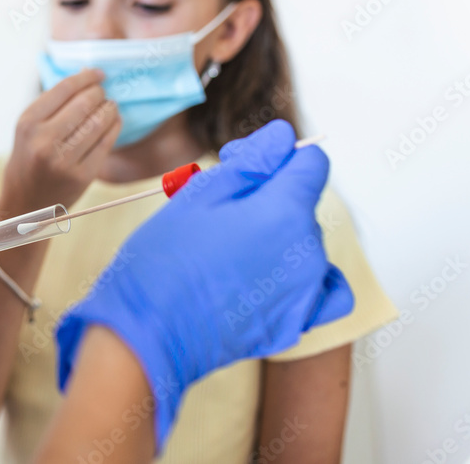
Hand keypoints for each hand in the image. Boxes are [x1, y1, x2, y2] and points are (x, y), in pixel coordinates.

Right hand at [0, 69, 120, 216]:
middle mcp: (44, 140)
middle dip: (99, 93)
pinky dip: (114, 127)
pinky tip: (115, 121)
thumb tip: (85, 79)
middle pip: (84, 103)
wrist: (24, 204)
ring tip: (111, 106)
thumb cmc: (28, 162)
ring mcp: (63, 160)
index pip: (64, 89)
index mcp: (28, 123)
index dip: (86, 77)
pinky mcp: (81, 176)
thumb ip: (51, 107)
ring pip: (98, 122)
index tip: (98, 73)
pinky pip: (105, 144)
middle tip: (103, 92)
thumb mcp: (27, 130)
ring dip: (109, 109)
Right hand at [55, 120, 353, 449]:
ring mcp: (305, 293)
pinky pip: (321, 291)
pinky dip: (306, 278)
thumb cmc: (164, 262)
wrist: (148, 332)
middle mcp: (307, 253)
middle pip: (303, 204)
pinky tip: (275, 275)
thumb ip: (251, 163)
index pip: (310, 163)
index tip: (243, 164)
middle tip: (217, 205)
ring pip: (306, 244)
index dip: (275, 155)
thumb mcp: (200, 195)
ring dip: (278, 235)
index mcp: (285, 212)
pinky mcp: (293, 324)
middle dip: (268, 196)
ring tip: (230, 246)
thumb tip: (282, 138)